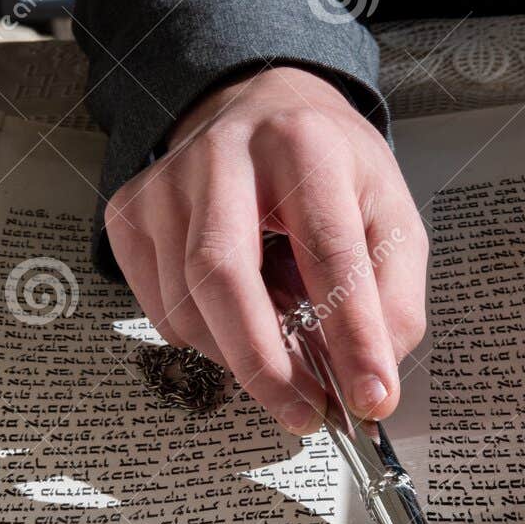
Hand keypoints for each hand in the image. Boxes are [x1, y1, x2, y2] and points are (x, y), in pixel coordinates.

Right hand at [104, 66, 428, 433]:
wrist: (260, 107)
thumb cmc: (331, 168)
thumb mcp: (390, 215)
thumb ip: (394, 297)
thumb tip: (371, 380)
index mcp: (302, 144)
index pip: (327, 251)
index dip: (352, 334)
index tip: (370, 397)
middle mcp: (223, 155)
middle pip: (223, 276)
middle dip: (266, 365)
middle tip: (306, 416)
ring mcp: (165, 184)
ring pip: (188, 305)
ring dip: (241, 356)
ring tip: (286, 351)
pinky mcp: (130, 213)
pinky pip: (162, 311)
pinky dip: (207, 339)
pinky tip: (241, 316)